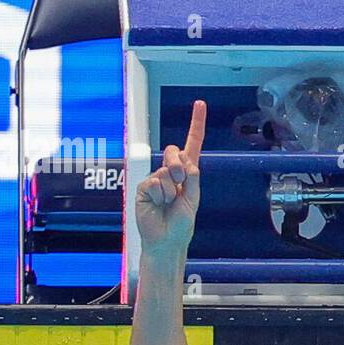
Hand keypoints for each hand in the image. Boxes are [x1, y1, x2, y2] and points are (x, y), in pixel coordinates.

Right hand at [136, 99, 205, 257]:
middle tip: (178, 188)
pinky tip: (157, 205)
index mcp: (187, 174)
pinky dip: (159, 195)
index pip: (192, 144)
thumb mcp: (193, 199)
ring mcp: (156, 179)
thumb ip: (191, 177)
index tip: (200, 103)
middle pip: (174, 151)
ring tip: (167, 204)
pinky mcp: (143, 187)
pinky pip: (153, 182)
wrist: (166, 241)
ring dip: (170, 189)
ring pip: (165, 170)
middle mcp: (171, 172)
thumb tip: (182, 159)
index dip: (195, 124)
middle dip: (179, 167)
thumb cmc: (180, 223)